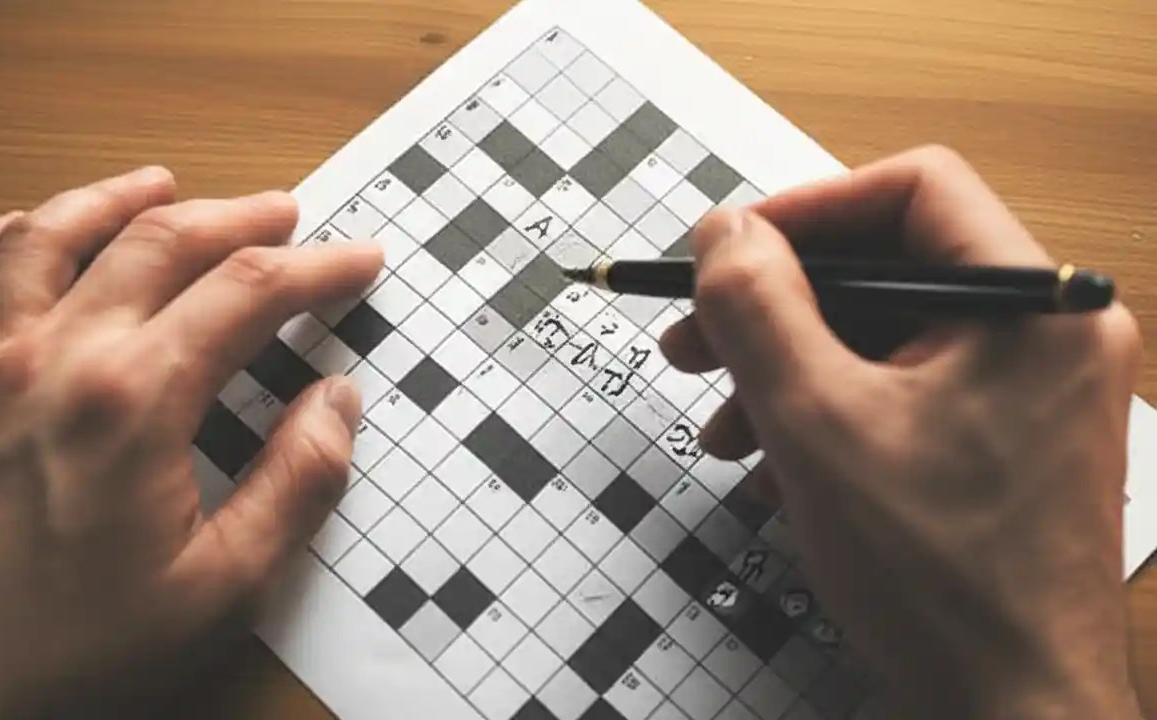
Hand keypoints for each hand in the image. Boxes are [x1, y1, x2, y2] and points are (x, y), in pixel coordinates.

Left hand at [0, 167, 382, 718]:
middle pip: (156, 241)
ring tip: (158, 183)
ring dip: (111, 199)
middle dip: (235, 216)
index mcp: (133, 399)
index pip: (247, 292)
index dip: (316, 267)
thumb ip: (295, 484)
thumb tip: (337, 404)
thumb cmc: (77, 647)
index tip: (357, 260)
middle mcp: (50, 357)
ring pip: (44, 237)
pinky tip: (16, 232)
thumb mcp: (222, 586)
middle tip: (284, 212)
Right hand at [661, 146, 1144, 718]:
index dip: (803, 211)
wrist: (1011, 711)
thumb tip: (721, 229)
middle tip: (690, 342)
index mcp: (1031, 302)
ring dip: (787, 371)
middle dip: (775, 307)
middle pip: (887, 266)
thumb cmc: (937, 578)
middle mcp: (1046, 331)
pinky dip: (828, 415)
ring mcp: (1029, 391)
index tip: (723, 255)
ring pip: (884, 336)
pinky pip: (901, 392)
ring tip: (722, 431)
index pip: (912, 188)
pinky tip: (773, 468)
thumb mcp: (814, 424)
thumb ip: (757, 309)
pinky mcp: (1004, 441)